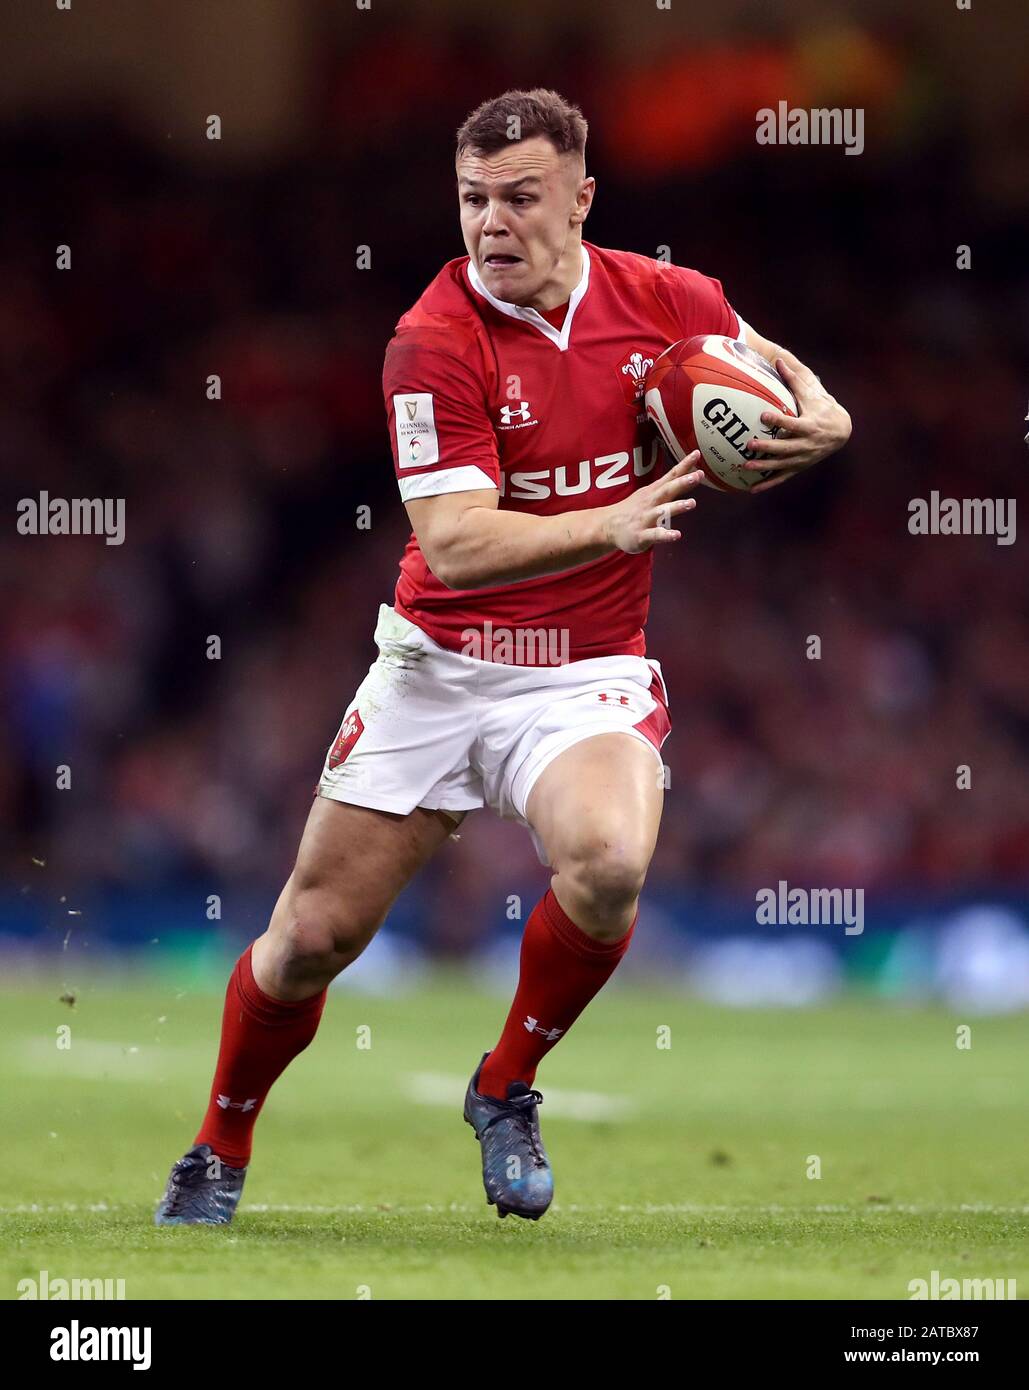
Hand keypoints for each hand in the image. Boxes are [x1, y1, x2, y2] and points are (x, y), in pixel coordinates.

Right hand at [604, 451, 705, 552]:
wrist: (608, 526)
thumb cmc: (634, 509)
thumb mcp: (650, 493)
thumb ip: (670, 485)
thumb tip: (691, 473)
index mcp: (654, 492)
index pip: (671, 475)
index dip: (684, 465)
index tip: (697, 454)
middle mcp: (650, 502)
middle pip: (667, 490)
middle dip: (682, 482)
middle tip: (697, 475)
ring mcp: (645, 518)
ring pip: (662, 512)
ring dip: (676, 507)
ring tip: (692, 503)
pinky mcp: (641, 535)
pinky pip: (655, 535)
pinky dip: (665, 535)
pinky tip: (676, 535)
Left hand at [744, 353, 851, 492]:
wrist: (841, 431)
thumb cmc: (822, 408)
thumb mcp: (811, 394)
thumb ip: (793, 379)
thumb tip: (778, 360)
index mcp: (810, 425)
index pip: (792, 424)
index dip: (778, 421)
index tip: (763, 416)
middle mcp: (807, 444)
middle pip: (785, 447)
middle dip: (767, 447)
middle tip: (749, 444)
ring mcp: (803, 458)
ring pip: (782, 465)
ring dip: (764, 468)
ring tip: (745, 466)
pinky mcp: (799, 467)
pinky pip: (783, 477)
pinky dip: (768, 484)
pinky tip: (752, 489)